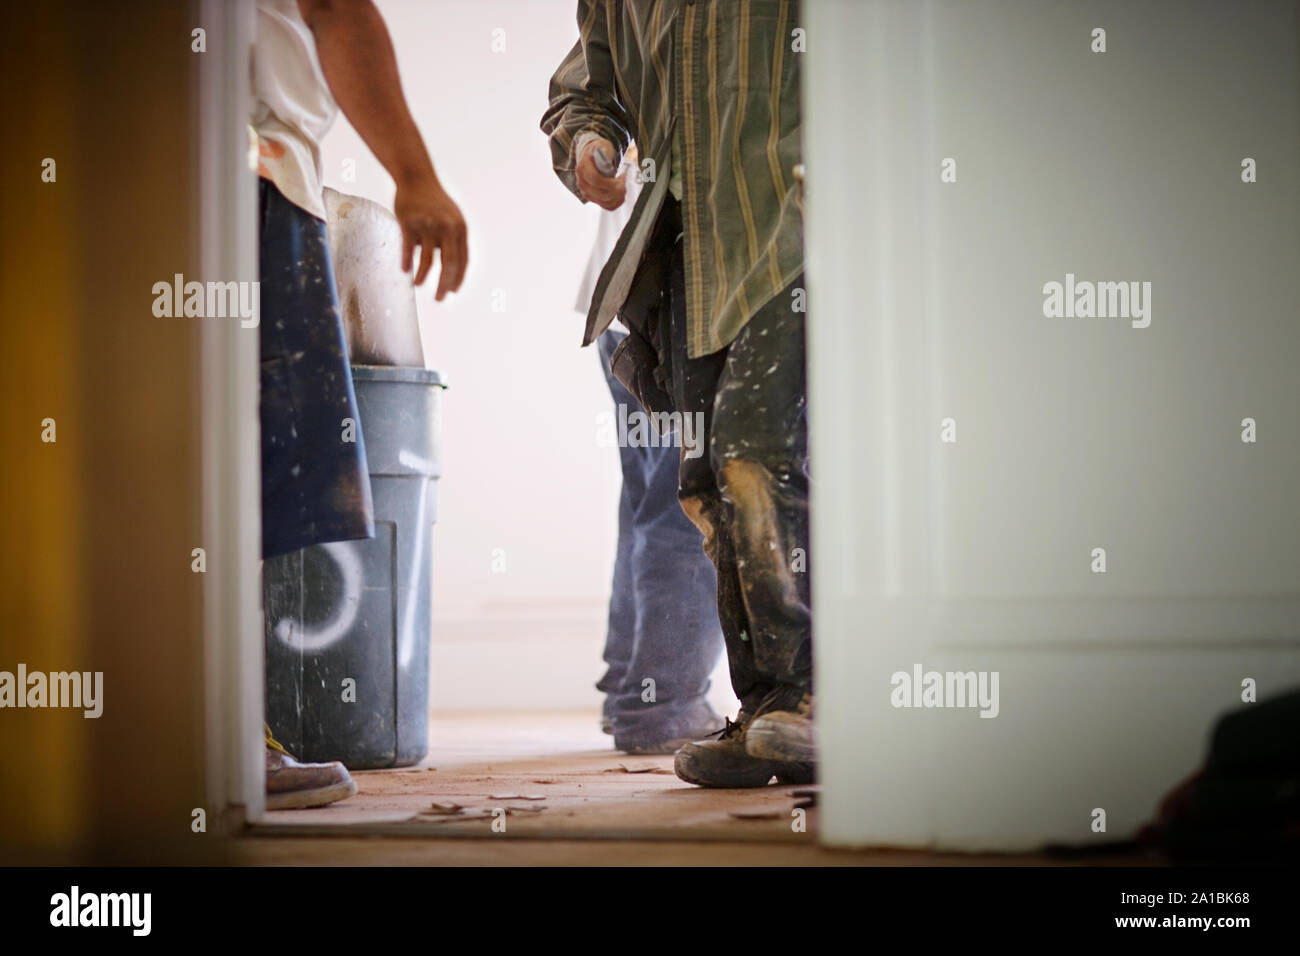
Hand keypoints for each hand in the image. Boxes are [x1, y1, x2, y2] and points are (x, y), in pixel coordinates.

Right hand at [393, 173, 467, 300]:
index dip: (458, 278)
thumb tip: (451, 269)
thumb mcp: (452, 218)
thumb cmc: (434, 201)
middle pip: (448, 264)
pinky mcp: (409, 223)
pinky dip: (408, 262)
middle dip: (444, 285)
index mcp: (460, 229)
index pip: (463, 260)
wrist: (416, 177)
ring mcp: (428, 226)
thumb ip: (454, 240)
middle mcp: (447, 228)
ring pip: (428, 260)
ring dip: (424, 276)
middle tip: (440, 299)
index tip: (452, 291)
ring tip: (419, 284)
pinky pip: (409, 249)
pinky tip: (406, 271)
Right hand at [575, 137, 626, 210]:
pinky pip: (607, 206)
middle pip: (601, 194)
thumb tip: (605, 155)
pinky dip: (617, 202)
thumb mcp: (602, 145)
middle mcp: (582, 182)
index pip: (595, 179)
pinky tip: (621, 194)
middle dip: (617, 190)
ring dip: (619, 196)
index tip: (621, 177)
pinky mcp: (593, 199)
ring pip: (605, 202)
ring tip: (623, 185)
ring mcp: (587, 192)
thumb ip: (604, 150)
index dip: (610, 182)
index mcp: (583, 168)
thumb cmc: (598, 151)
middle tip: (624, 181)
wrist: (592, 157)